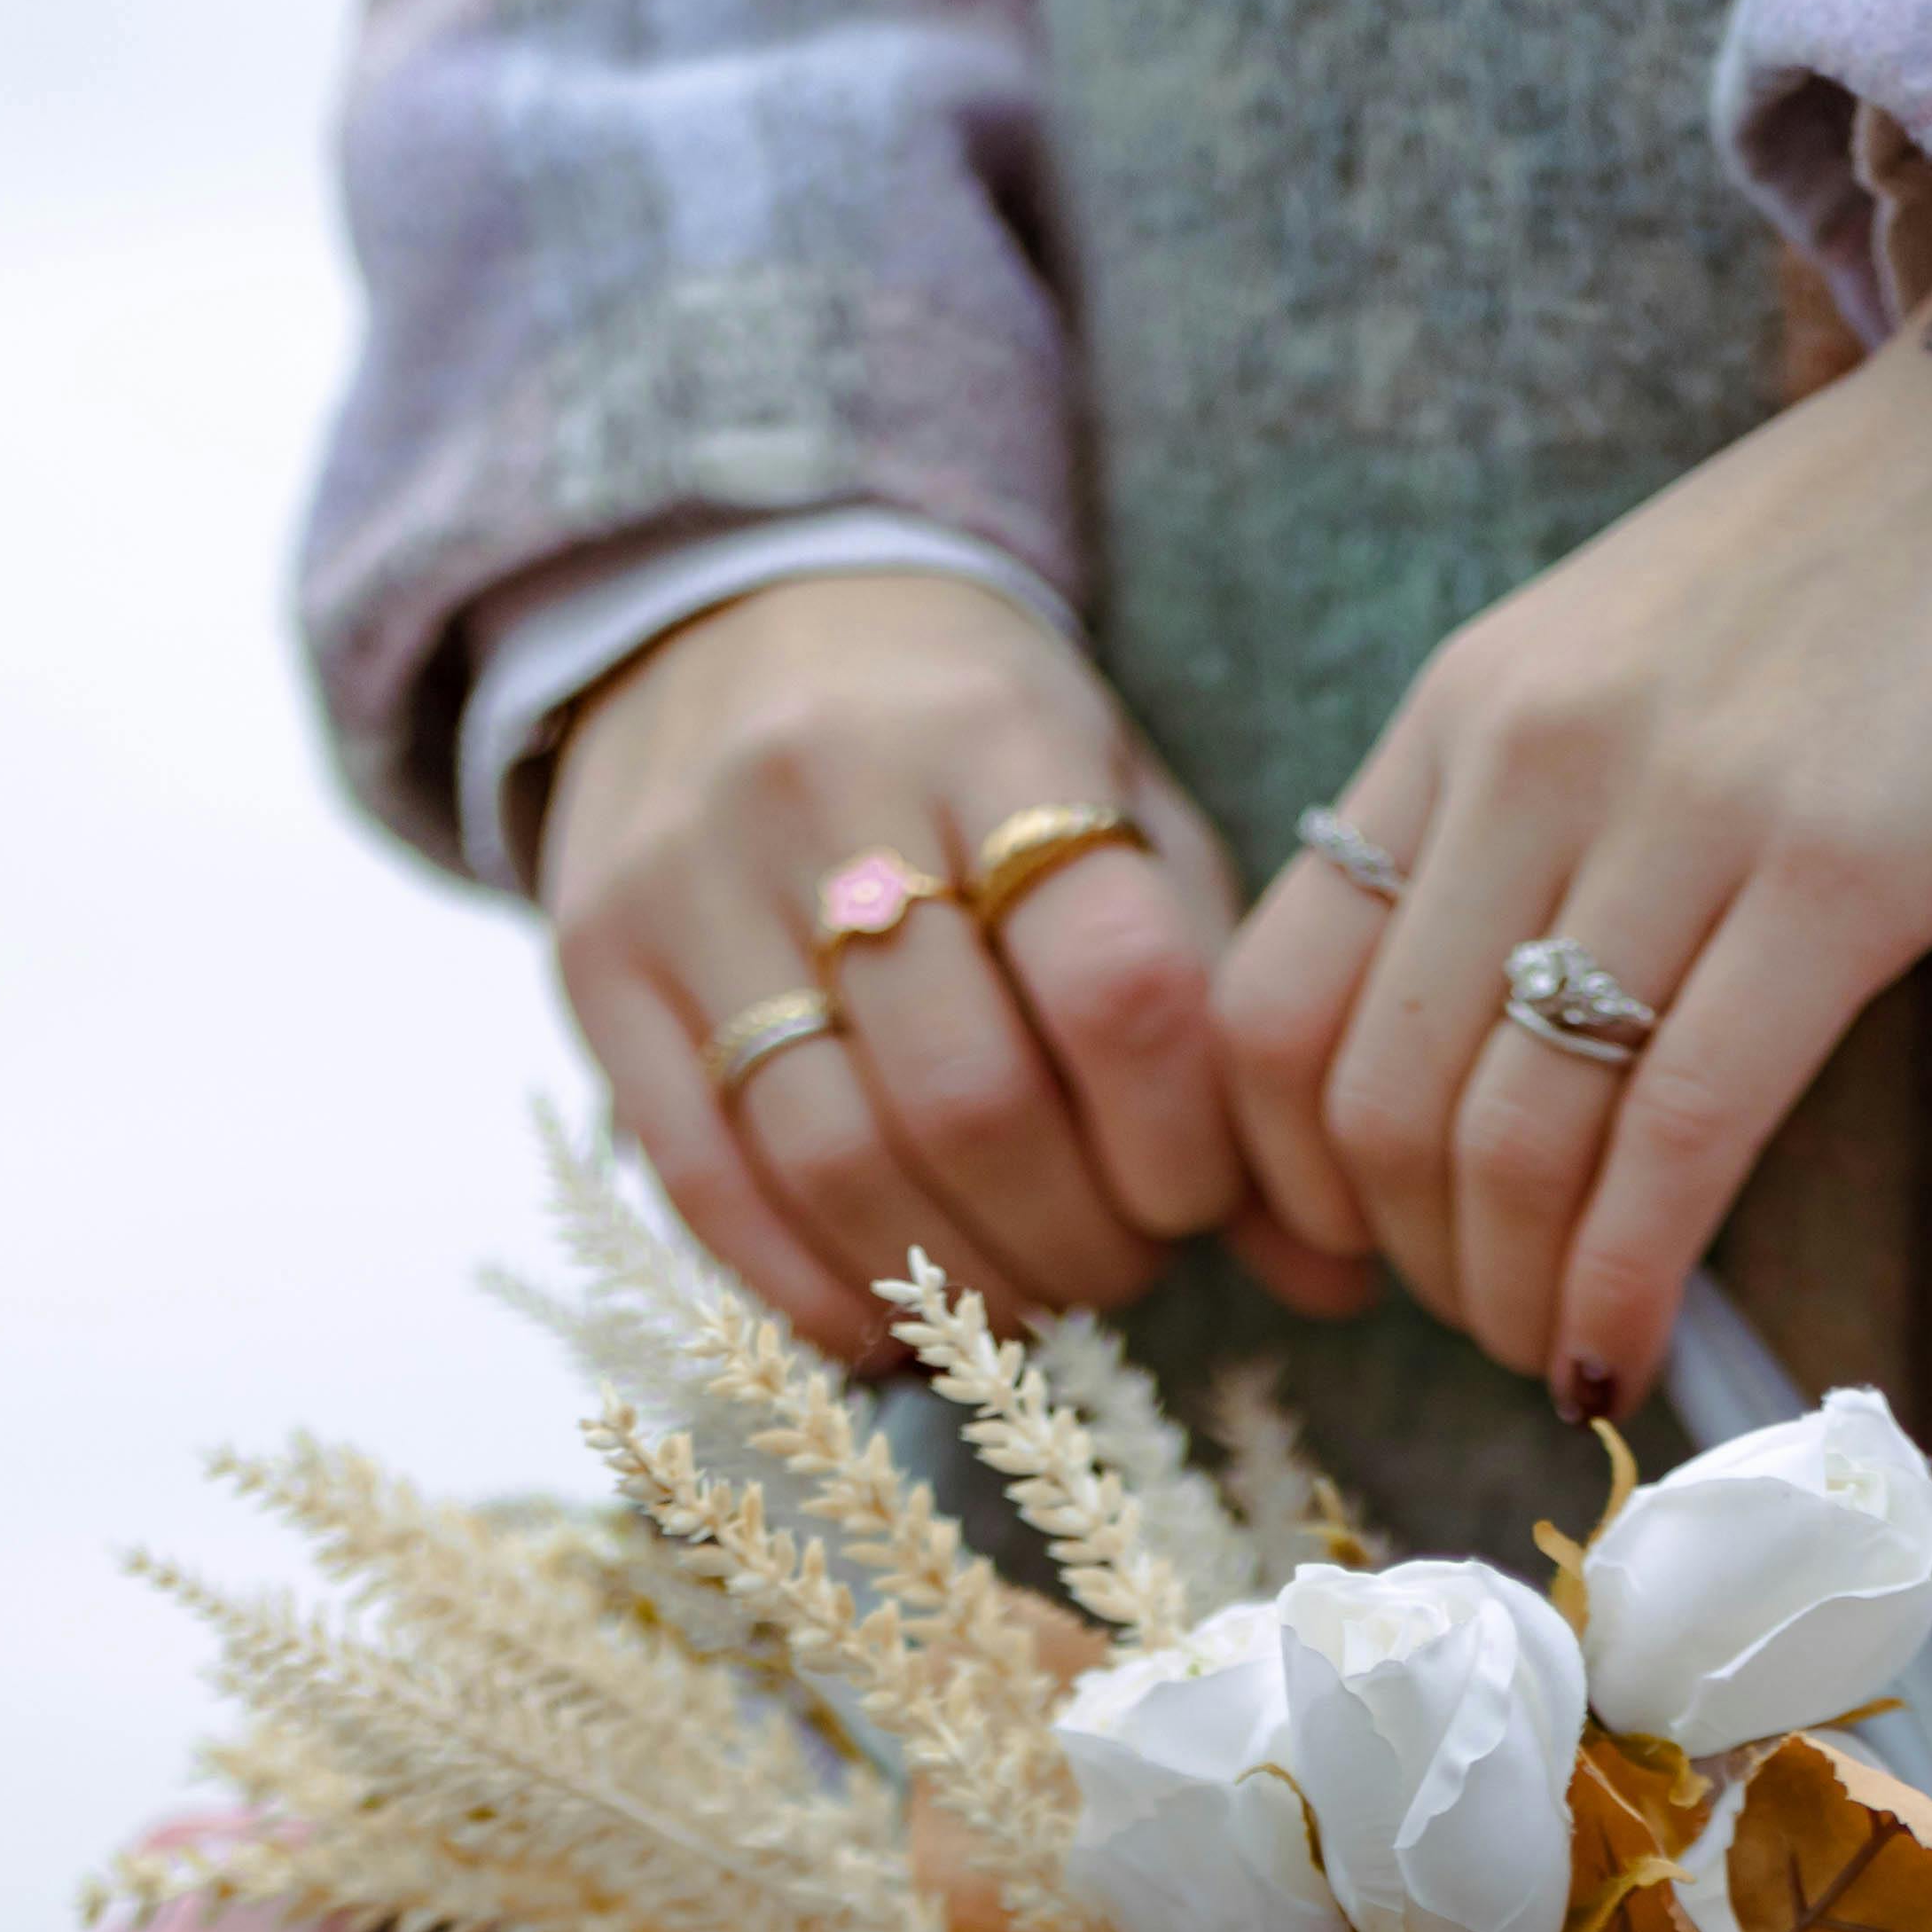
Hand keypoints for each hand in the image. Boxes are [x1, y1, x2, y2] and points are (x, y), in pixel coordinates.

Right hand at [543, 571, 1365, 1359]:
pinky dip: (809, 1288)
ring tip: (1018, 1297)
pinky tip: (885, 1328)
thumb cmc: (975, 750)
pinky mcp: (598, 962)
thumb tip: (1333, 1277)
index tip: (1199, 1198)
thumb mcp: (1122, 817)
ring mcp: (692, 878)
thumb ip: (1221, 1023)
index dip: (1181, 1145)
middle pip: (973, 1100)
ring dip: (951, 1279)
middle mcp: (828, 788)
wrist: (731, 603)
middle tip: (1117, 1267)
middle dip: (1076, 1238)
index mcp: (998, 731)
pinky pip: (706, 1180)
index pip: (1120, 986)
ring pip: (837, 1159)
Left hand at [1213, 290, 1931, 1411]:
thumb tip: (1452, 1067)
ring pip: (1514, 1143)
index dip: (1288, 1187)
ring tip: (1561, 1358)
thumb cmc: (1857, 574)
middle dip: (1417, 1273)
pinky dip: (1626, 1289)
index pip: (1274, 1005)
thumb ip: (1513, 834)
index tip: (1359, 1266)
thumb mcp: (1614, 669)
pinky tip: (1626, 1365)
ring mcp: (1684, 809)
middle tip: (1490, 1329)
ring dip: (1518, 1304)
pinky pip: (1678, 1138)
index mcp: (1463, 713)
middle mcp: (1535, 755)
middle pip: (1379, 1106)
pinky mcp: (1838, 873)